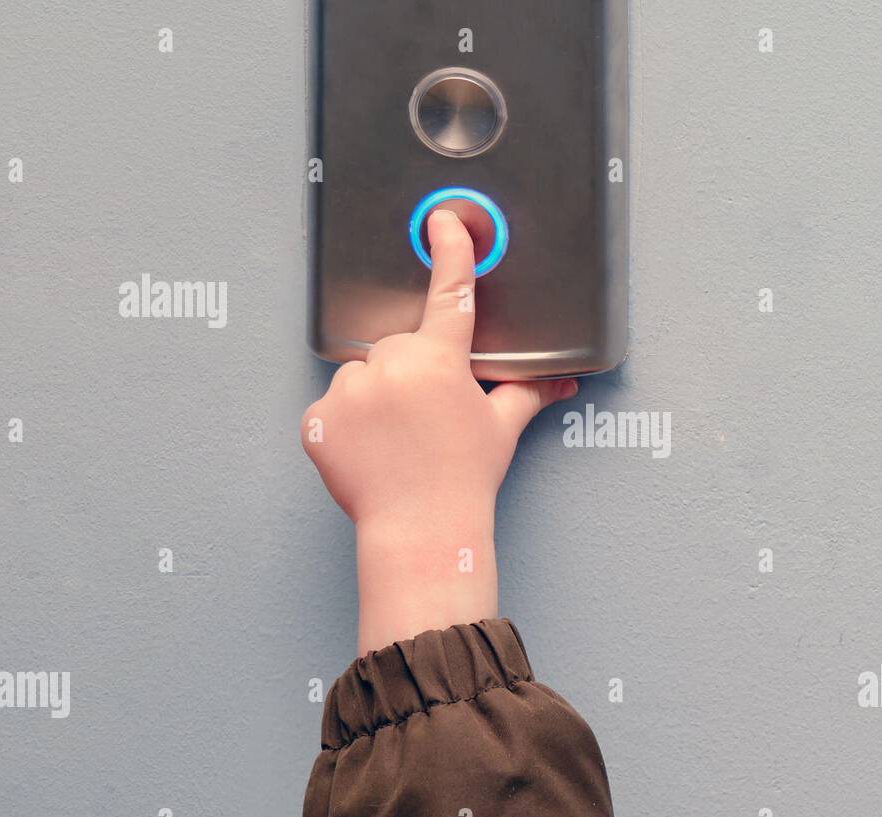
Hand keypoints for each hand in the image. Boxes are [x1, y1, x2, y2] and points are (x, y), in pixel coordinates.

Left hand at [302, 209, 577, 653]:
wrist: (419, 529)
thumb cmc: (463, 479)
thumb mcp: (499, 428)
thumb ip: (527, 393)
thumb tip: (564, 383)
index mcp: (440, 360)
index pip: (449, 293)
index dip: (451, 252)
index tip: (443, 221)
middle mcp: (392, 366)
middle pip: (397, 347)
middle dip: (410, 372)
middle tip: (425, 418)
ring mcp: (350, 392)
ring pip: (362, 374)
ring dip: (376, 395)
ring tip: (397, 438)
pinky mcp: (317, 420)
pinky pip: (333, 406)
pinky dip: (346, 423)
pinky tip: (370, 449)